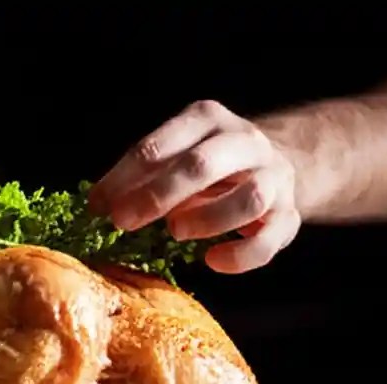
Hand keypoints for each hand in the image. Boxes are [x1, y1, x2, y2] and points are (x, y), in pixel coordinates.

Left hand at [88, 100, 300, 273]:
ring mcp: (274, 178)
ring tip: (176, 232)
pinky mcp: (289, 215)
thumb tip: (97, 203)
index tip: (97, 206)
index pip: (161, 144)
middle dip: (158, 195)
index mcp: (208, 120)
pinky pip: (270, 239)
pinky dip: (240, 255)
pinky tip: (212, 261)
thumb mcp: (174, 156)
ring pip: (249, 198)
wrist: (272, 167)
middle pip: (203, 165)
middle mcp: (245, 142)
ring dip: (207, 219)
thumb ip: (140, 174)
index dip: (125, 176)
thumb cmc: (209, 166)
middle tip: (124, 222)